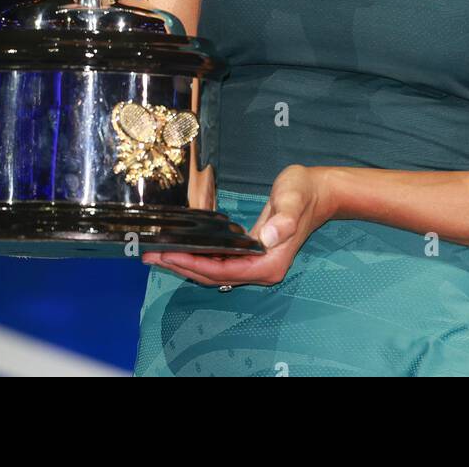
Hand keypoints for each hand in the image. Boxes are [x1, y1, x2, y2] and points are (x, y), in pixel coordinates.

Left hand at [141, 165, 334, 287]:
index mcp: (270, 262)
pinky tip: (183, 248)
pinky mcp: (254, 256)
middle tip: (150, 254)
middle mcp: (263, 270)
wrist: (319, 192)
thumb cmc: (304, 191)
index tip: (169, 255)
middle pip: (215, 277)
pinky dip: (200, 257)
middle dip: (182, 266)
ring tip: (158, 253)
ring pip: (215, 272)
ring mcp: (258, 265)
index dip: (195, 265)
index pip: (224, 271)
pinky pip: (221, 263)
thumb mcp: (293, 197)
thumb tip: (270, 235)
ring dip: (187, 263)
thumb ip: (285, 217)